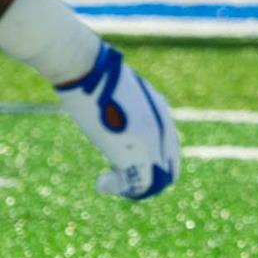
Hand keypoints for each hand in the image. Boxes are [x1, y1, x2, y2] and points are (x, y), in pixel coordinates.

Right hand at [55, 44, 180, 200]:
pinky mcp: (134, 151)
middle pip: (169, 170)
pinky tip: (102, 183)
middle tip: (120, 182)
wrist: (88, 67)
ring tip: (110, 184)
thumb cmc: (95, 76)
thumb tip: (116, 119)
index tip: (127, 168)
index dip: (154, 165)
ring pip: (157, 182)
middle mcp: (162, 129)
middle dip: (149, 183)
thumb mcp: (119, 92)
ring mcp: (151, 142)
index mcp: (160, 113)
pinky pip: (139, 185)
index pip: (170, 150)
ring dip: (135, 190)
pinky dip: (121, 189)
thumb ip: (128, 110)